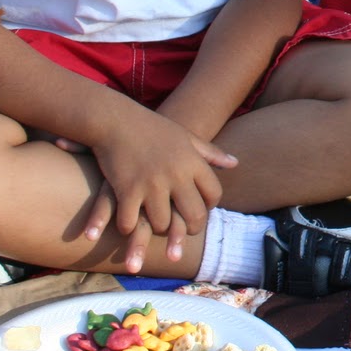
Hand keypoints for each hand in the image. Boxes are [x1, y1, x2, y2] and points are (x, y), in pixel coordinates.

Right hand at [84, 111, 236, 272]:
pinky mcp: (126, 190)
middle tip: (182, 231)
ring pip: (162, 224)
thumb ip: (210, 153)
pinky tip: (126, 224)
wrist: (115, 120)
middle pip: (194, 216)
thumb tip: (235, 163)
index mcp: (193, 162)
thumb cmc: (152, 128)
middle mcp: (176, 175)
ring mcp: (151, 184)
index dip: (210, 206)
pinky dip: (127, 227)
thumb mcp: (186, 137)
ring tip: (154, 224)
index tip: (201, 208)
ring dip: (157, 228)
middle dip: (190, 229)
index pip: (214, 194)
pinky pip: (130, 222)